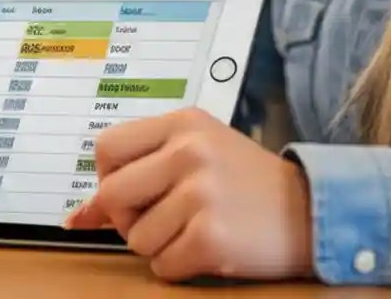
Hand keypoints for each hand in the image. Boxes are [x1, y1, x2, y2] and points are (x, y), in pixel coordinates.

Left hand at [63, 108, 314, 281]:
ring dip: (159, 245)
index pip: (106, 148)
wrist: (314, 211)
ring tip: (197, 229)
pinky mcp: (212, 238)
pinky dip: (179, 266)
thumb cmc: (246, 183)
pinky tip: (209, 249)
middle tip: (161, 219)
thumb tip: (76, 216)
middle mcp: (190, 152)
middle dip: (126, 218)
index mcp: (183, 123)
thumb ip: (138, 173)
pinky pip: (162, 265)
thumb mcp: (196, 156)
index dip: (109, 178)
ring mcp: (201, 195)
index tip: (132, 192)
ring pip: (135, 237)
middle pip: (112, 195)